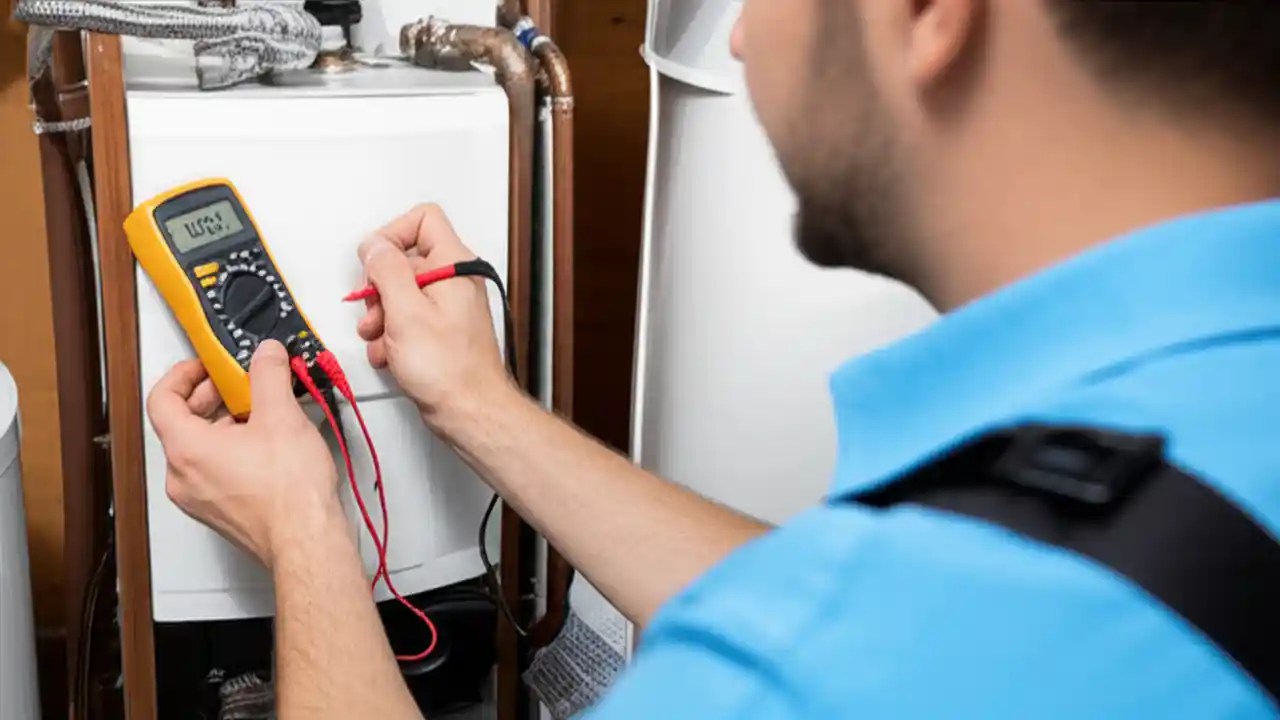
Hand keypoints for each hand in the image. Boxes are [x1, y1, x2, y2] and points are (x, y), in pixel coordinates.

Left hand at [146, 340, 340, 567]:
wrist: (306, 540)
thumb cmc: (290, 493)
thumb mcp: (282, 415)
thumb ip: (269, 375)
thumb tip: (266, 355)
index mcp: (187, 449)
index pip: (161, 400)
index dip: (182, 375)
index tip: (206, 367)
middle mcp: (183, 477)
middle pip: (180, 423)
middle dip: (211, 397)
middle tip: (242, 385)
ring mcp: (199, 499)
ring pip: (199, 449)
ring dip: (225, 424)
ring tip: (263, 415)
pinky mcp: (219, 512)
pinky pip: (213, 471)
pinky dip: (232, 450)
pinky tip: (268, 446)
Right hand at [356, 204, 515, 427]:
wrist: (468, 411)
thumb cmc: (449, 369)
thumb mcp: (405, 311)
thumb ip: (386, 270)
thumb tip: (375, 245)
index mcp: (454, 265)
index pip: (423, 220)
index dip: (392, 235)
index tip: (375, 263)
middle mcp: (454, 281)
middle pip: (404, 260)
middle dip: (380, 287)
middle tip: (377, 309)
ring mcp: (447, 306)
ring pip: (400, 293)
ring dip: (382, 317)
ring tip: (382, 337)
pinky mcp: (440, 330)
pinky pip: (406, 320)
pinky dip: (393, 335)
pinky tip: (392, 354)